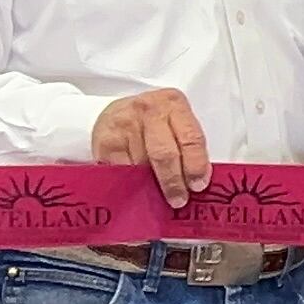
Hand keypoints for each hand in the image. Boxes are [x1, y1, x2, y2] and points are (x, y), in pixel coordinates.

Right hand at [90, 88, 212, 206]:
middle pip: (164, 154)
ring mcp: (124, 125)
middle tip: (179, 200)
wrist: (118, 113)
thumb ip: (188, 147)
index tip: (198, 186)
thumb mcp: (175, 123)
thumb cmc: (154, 122)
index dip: (196, 166)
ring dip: (151, 186)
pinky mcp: (105, 142)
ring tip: (157, 196)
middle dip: (173, 182)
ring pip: (141, 167)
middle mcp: (149, 111)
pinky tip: (137, 190)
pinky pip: (121, 172)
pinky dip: (131, 185)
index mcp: (174, 104)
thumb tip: (198, 182)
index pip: (190, 138)